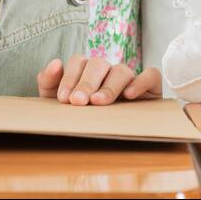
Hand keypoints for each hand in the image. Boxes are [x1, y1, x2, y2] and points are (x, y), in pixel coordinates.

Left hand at [37, 54, 161, 104]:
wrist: (108, 138)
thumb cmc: (80, 116)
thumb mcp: (57, 101)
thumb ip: (49, 82)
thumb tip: (55, 62)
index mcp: (86, 70)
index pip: (78, 62)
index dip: (70, 78)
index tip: (64, 99)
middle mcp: (108, 71)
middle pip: (98, 64)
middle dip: (86, 83)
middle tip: (78, 102)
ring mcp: (129, 77)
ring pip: (122, 70)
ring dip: (109, 86)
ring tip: (99, 102)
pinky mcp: (150, 87)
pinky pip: (151, 75)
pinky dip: (141, 81)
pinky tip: (130, 95)